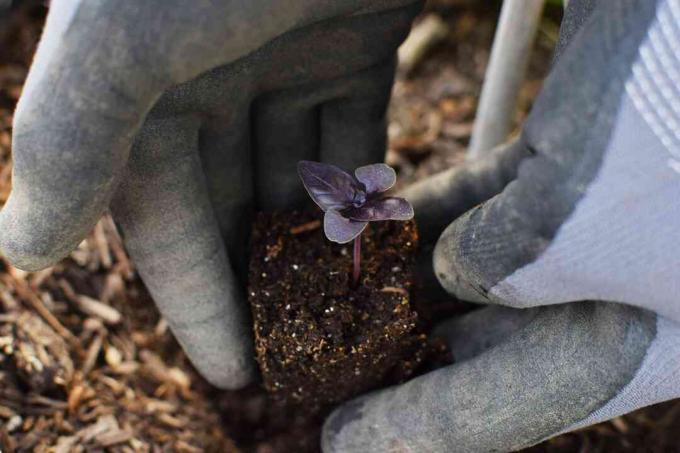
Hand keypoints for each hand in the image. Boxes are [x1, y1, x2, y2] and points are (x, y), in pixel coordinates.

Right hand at [0, 0, 421, 387]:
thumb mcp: (130, 37)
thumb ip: (71, 136)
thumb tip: (23, 246)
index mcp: (139, 73)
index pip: (161, 214)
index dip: (196, 298)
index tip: (235, 372)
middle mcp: (207, 65)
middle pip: (231, 201)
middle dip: (259, 276)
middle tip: (296, 353)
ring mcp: (287, 50)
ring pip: (297, 173)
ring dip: (315, 240)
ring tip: (343, 312)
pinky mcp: (359, 36)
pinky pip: (358, 135)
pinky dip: (367, 186)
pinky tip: (380, 241)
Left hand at [323, 0, 679, 449]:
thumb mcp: (583, 223)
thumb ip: (506, 263)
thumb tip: (451, 269)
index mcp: (640, 341)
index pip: (511, 405)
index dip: (421, 427)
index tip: (344, 439)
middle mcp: (618, 293)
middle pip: (487, 342)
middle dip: (404, 350)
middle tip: (327, 355)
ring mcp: (590, 225)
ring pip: (479, 266)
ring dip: (406, 274)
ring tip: (334, 287)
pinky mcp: (569, 163)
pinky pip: (484, 203)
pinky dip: (433, 211)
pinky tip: (378, 217)